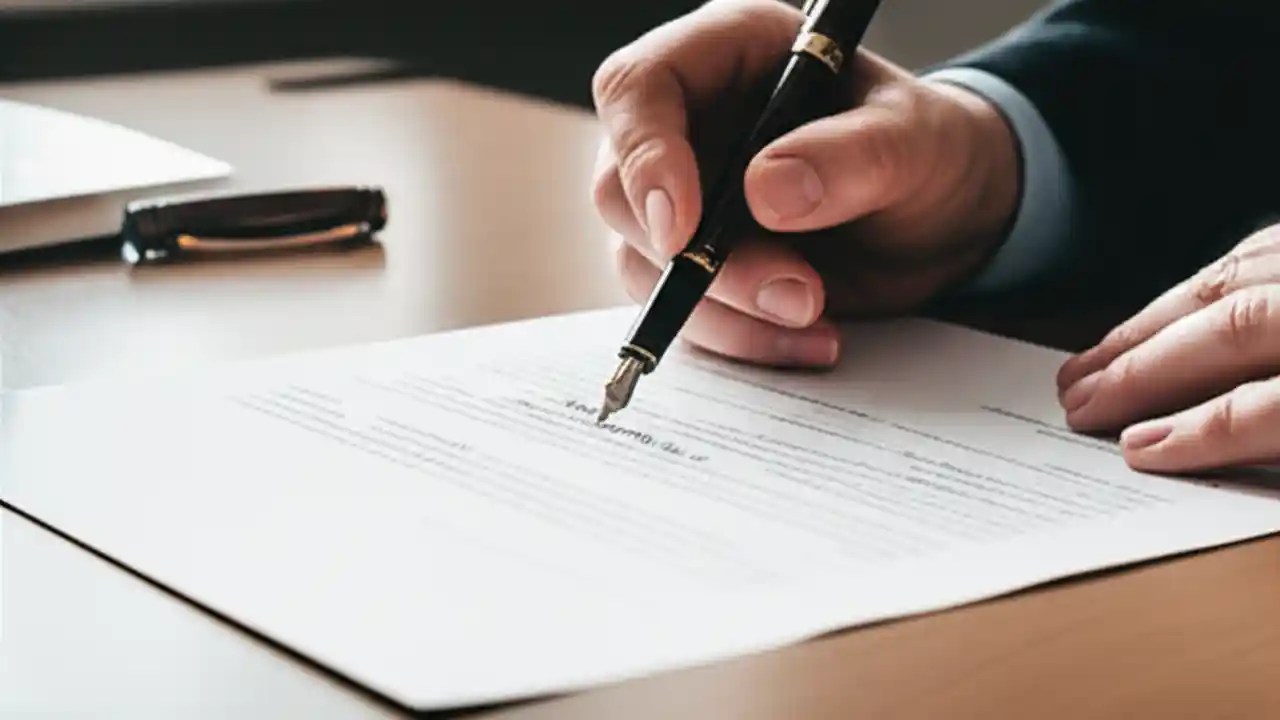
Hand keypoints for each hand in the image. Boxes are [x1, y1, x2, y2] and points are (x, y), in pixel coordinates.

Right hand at [591, 0, 1019, 367]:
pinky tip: (809, 339)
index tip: (681, 230)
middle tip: (794, 293)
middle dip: (701, 262)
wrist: (943, 219)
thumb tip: (766, 192)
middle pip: (622, 191)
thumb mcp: (916, 141)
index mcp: (726, 53)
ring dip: (724, 310)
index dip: (644, 157)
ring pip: (645, 263)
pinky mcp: (695, 262)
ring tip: (818, 318)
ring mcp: (683, 196)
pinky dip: (741, 338)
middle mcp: (688, 122)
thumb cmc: (928, 150)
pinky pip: (683, 312)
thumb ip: (853, 155)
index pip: (639, 88)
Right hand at [1058, 225, 1279, 472]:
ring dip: (1153, 326)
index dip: (1201, 432)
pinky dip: (1202, 286)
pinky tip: (1168, 310)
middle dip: (1145, 371)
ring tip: (1095, 363)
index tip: (1135, 449)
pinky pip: (1260, 249)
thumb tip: (1184, 449)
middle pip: (1237, 326)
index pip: (1274, 407)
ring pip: (1233, 281)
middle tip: (1080, 402)